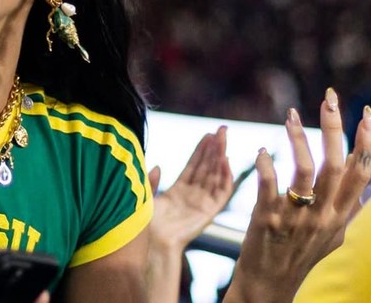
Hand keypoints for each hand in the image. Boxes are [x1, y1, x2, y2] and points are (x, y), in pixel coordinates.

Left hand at [150, 126, 233, 250]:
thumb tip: (158, 166)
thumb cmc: (144, 223)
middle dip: (215, 148)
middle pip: (207, 167)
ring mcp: (201, 204)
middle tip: (222, 129)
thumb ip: (152, 181)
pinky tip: (226, 161)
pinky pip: (221, 193)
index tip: (208, 134)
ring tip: (223, 138)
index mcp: (178, 192)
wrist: (151, 242)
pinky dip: (226, 178)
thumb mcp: (145, 195)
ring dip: (220, 157)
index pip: (194, 166)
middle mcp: (192, 196)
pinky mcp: (208, 212)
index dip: (201, 150)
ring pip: (215, 175)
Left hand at [226, 90, 370, 302]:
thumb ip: (346, 211)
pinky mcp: (268, 218)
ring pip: (306, 170)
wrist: (269, 284)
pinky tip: (262, 150)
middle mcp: (324, 215)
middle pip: (337, 164)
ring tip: (290, 115)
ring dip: (299, 139)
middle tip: (329, 98)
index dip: (364, 140)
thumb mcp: (332, 237)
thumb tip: (363, 188)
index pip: (360, 171)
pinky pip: (271, 184)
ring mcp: (297, 217)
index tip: (363, 111)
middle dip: (334, 127)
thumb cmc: (299, 255)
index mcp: (341, 216)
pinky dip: (266, 163)